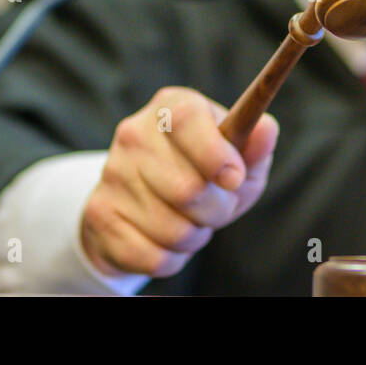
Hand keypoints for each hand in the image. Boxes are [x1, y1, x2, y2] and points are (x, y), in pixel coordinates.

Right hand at [80, 86, 277, 277]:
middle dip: (218, 210)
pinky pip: (153, 256)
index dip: (215, 155)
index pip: (187, 120)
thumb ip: (256, 145)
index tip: (235, 179)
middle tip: (218, 207)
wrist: (144, 202)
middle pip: (187, 189)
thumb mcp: (238, 156)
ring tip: (192, 222)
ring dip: (196, 236)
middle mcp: (134, 134)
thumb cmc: (203, 173)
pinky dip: (173, 258)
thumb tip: (266, 130)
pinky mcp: (99, 215)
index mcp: (171, 106)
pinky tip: (167, 239)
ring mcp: (112, 174)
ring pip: (173, 229)